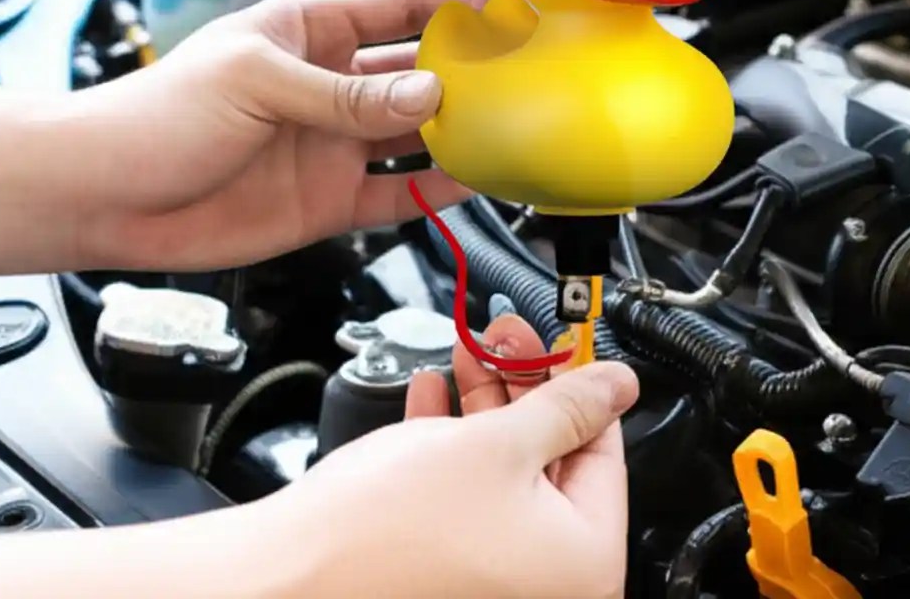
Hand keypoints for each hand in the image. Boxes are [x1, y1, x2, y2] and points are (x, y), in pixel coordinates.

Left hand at [72, 0, 496, 270]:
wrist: (107, 197)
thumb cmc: (156, 116)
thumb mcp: (256, 84)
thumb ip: (345, 95)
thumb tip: (427, 91)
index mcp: (308, 33)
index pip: (397, 6)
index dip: (453, 4)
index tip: (505, 8)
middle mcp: (329, 87)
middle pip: (418, 71)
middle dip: (469, 72)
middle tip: (520, 78)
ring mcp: (331, 146)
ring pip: (415, 136)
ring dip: (458, 133)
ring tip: (508, 131)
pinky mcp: (328, 202)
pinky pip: (396, 195)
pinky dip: (434, 192)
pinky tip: (468, 183)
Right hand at [267, 315, 639, 598]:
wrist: (295, 570)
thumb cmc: (393, 526)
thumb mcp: (500, 443)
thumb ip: (568, 406)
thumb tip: (615, 385)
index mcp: (583, 563)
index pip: (603, 454)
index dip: (578, 386)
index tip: (561, 343)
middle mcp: (546, 582)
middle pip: (552, 460)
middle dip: (522, 386)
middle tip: (507, 335)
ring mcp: (495, 578)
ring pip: (505, 473)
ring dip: (485, 406)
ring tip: (468, 352)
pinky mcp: (447, 567)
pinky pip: (467, 496)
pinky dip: (454, 445)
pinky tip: (434, 396)